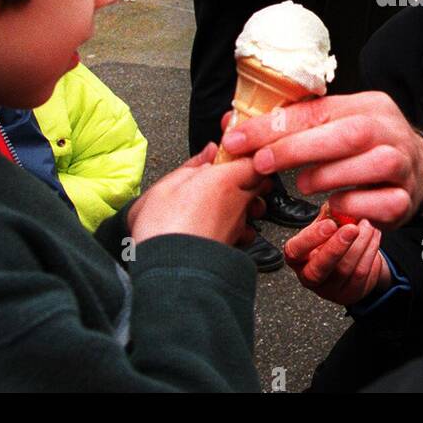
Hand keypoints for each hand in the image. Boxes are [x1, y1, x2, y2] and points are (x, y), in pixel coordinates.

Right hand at [128, 142, 268, 245]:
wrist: (170, 272)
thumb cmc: (163, 228)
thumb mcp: (166, 185)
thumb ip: (193, 166)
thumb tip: (210, 152)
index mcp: (225, 179)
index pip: (254, 157)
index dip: (247, 153)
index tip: (235, 151)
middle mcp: (239, 201)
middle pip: (259, 182)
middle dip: (248, 176)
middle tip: (225, 174)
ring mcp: (239, 224)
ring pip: (255, 206)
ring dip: (244, 201)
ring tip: (220, 200)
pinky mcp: (235, 245)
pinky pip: (247, 230)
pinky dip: (240, 225)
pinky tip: (221, 224)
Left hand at [220, 92, 422, 228]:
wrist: (421, 171)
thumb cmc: (369, 148)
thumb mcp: (340, 124)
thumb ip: (301, 125)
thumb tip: (242, 130)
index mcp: (368, 105)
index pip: (318, 110)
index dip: (275, 125)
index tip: (240, 139)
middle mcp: (389, 130)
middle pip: (347, 134)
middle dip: (297, 148)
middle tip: (262, 162)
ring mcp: (403, 164)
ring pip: (370, 165)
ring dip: (325, 176)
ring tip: (303, 184)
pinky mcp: (404, 198)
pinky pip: (379, 202)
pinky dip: (352, 203)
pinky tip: (335, 202)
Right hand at [284, 216, 390, 304]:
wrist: (353, 260)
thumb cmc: (333, 240)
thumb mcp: (326, 225)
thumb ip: (328, 215)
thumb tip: (336, 205)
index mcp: (298, 257)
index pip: (295, 251)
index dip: (311, 238)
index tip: (329, 224)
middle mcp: (310, 276)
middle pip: (318, 269)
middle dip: (336, 247)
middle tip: (351, 228)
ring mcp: (331, 289)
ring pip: (345, 269)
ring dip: (360, 244)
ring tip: (368, 225)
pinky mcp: (350, 293)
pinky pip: (362, 273)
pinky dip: (370, 251)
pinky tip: (374, 236)